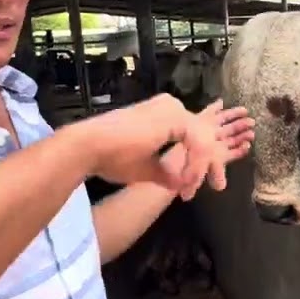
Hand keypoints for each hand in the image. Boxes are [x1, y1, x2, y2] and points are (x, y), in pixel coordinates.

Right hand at [73, 95, 253, 198]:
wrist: (90, 148)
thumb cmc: (111, 157)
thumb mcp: (147, 169)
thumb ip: (168, 173)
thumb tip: (182, 184)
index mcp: (164, 116)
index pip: (194, 138)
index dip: (196, 166)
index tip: (188, 191)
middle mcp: (171, 107)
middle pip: (203, 137)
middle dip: (208, 166)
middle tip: (209, 188)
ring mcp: (174, 109)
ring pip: (204, 141)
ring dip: (200, 168)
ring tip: (190, 189)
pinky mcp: (175, 117)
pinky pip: (198, 143)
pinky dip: (195, 164)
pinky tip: (187, 180)